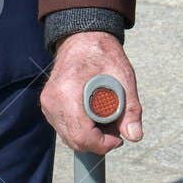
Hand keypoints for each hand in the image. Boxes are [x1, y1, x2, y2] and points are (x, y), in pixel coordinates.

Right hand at [40, 31, 141, 155]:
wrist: (82, 38)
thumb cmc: (103, 53)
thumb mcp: (123, 77)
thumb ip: (131, 108)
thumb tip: (135, 136)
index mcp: (67, 92)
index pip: (81, 135)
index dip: (103, 144)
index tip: (118, 138)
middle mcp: (52, 101)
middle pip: (74, 141)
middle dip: (98, 142)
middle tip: (116, 128)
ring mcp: (47, 105)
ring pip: (69, 138)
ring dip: (90, 137)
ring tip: (106, 118)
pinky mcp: (48, 107)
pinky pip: (65, 129)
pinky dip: (81, 129)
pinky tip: (94, 116)